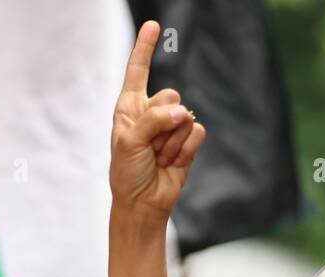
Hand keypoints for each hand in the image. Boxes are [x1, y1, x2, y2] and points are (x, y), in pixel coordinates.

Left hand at [109, 20, 206, 219]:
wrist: (143, 203)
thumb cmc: (128, 172)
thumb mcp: (128, 141)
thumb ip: (153, 120)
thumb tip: (183, 112)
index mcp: (129, 107)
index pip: (138, 71)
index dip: (145, 48)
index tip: (152, 26)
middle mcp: (151, 112)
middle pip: (170, 96)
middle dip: (161, 123)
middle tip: (150, 148)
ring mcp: (171, 127)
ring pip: (185, 116)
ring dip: (171, 142)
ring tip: (159, 159)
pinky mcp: (188, 142)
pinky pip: (196, 132)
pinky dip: (185, 150)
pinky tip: (173, 163)